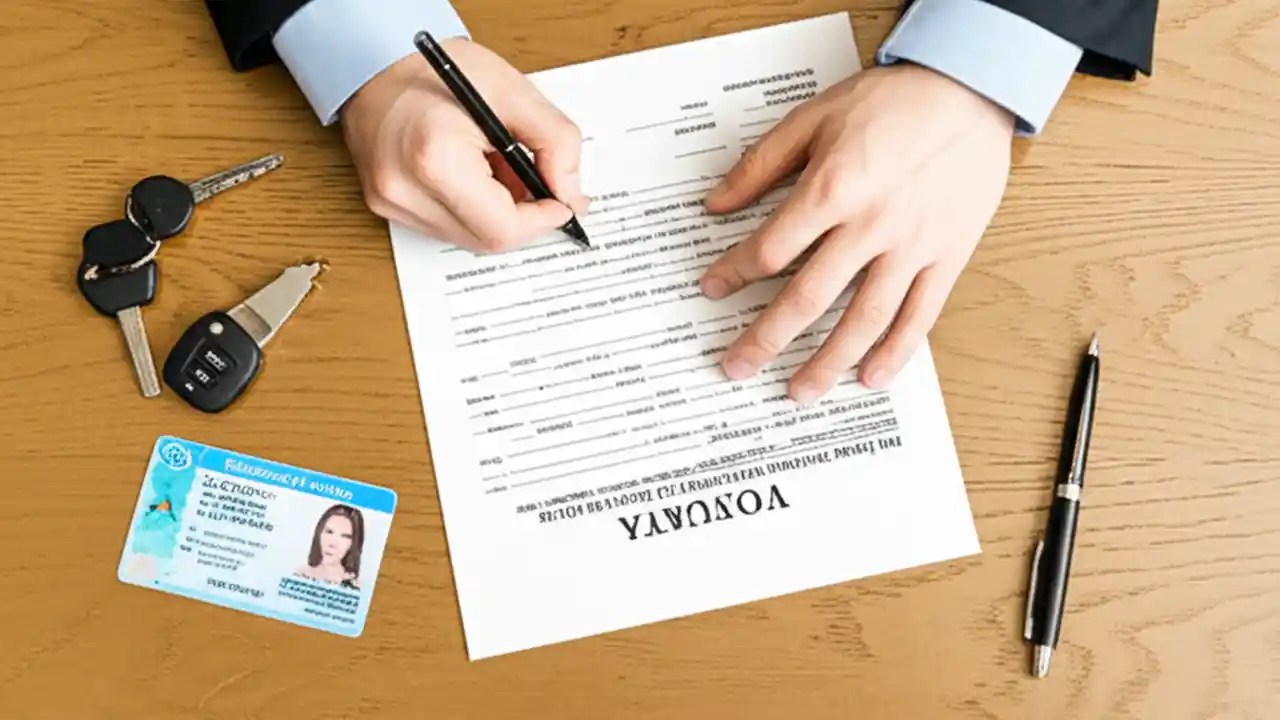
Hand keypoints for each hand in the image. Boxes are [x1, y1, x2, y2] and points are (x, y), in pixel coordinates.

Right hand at [340, 39, 588, 251]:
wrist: (376, 60)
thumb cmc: (438, 69)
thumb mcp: (513, 92)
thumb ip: (556, 144)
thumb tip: (571, 195)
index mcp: (435, 158)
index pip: (502, 227)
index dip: (542, 220)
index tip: (563, 203)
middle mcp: (404, 189)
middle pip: (485, 241)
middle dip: (522, 219)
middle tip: (539, 186)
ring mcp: (389, 202)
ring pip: (466, 238)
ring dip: (496, 215)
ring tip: (501, 170)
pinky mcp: (384, 205)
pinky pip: (443, 227)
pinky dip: (470, 211)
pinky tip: (475, 175)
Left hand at [700, 64, 1014, 401]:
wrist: (970, 87)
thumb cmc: (892, 101)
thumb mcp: (814, 117)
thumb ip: (761, 164)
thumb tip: (716, 203)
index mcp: (832, 189)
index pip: (772, 249)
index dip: (735, 273)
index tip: (713, 290)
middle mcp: (871, 225)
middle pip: (808, 299)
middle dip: (766, 339)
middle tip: (737, 367)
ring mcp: (913, 246)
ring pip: (863, 320)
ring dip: (827, 362)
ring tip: (799, 391)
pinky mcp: (948, 256)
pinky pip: (920, 316)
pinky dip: (895, 352)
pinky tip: (870, 378)